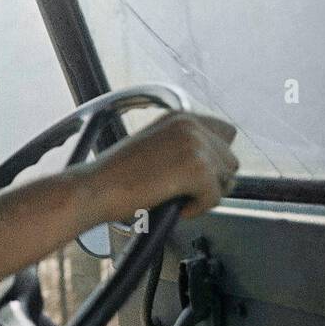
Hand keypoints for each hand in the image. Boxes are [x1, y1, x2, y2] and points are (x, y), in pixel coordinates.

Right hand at [86, 111, 239, 223]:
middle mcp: (191, 125)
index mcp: (179, 117)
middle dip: (212, 180)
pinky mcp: (198, 169)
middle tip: (182, 191)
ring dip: (204, 194)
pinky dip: (196, 209)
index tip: (196, 173)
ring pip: (226, 180)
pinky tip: (171, 204)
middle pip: (230, 160)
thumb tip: (212, 165)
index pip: (225, 133)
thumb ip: (182, 147)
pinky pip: (215, 198)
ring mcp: (196, 145)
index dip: (215, 157)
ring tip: (173, 197)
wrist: (93, 189)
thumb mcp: (153, 147)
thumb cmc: (114, 177)